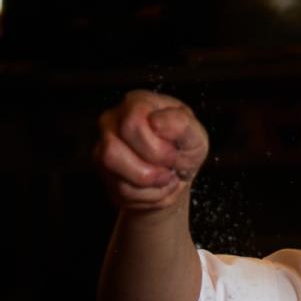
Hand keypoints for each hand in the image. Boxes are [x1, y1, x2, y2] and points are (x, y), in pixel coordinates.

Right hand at [94, 90, 208, 211]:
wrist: (177, 174)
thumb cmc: (184, 149)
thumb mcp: (196, 137)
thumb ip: (183, 126)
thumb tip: (156, 122)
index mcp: (137, 104)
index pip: (132, 124)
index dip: (159, 147)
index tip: (176, 151)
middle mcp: (113, 120)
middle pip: (113, 149)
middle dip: (151, 168)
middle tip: (170, 168)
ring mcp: (103, 145)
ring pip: (111, 170)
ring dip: (149, 183)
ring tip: (165, 178)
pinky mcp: (104, 172)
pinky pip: (120, 191)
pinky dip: (148, 196)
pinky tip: (157, 187)